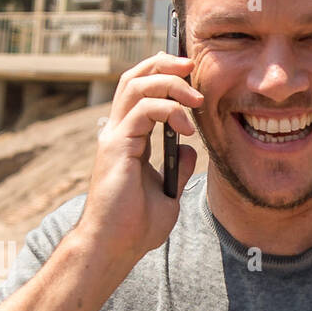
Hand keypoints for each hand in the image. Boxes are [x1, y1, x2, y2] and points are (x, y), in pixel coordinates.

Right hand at [75, 52, 202, 265]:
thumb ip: (178, 166)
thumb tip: (190, 149)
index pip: (141, 91)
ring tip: (197, 99)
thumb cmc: (136, 226)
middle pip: (135, 78)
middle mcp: (118, 132)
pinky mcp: (116, 147)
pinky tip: (187, 127)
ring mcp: (114, 137)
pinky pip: (142, 111)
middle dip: (163, 63)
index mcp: (128, 138)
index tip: (192, 76)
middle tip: (191, 65)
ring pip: (136, 86)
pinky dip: (168, 110)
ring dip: (170, 83)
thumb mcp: (168, 192)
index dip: (163, 75)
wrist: (116, 246)